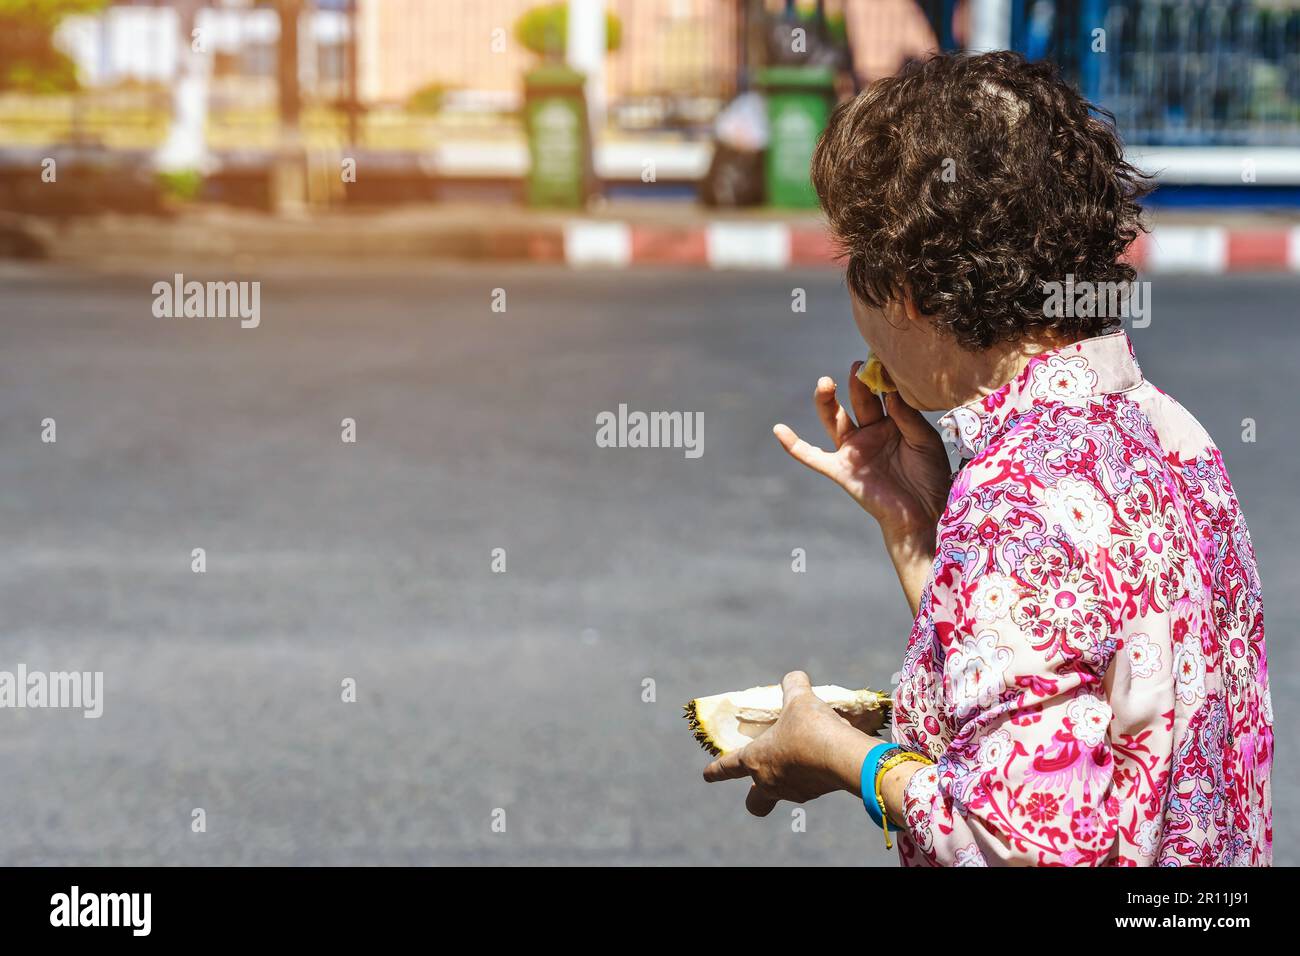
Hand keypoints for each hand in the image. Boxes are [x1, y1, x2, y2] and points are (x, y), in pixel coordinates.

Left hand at [702, 671, 880, 815]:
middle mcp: (769, 781)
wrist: (843, 757)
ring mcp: (793, 791)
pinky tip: (824, 756)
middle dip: (755, 799)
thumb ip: (793, 685)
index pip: (728, 767)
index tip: (706, 775)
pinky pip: (810, 786)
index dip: (716, 771)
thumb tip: (794, 678)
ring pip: (785, 791)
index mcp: (756, 759)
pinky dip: (813, 774)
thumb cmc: (811, 727)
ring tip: (807, 751)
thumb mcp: (799, 699)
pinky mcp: (817, 793)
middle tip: (761, 784)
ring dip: (790, 777)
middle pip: (755, 802)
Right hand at [773, 362, 951, 537]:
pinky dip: (794, 445)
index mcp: (893, 423)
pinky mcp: (840, 470)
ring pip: (834, 420)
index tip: (882, 358)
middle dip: (857, 383)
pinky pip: (812, 456)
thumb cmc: (930, 477)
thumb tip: (890, 393)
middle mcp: (870, 432)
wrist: (924, 513)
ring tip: (825, 383)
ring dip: (827, 401)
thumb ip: (907, 417)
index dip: (880, 378)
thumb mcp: (925, 441)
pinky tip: (779, 430)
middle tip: (859, 365)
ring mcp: (853, 450)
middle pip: (858, 401)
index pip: (882, 394)